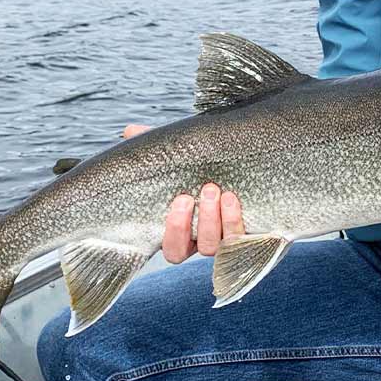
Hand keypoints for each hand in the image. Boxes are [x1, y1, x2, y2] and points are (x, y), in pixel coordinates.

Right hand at [125, 124, 245, 262]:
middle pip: (195, 249)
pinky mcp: (250, 233)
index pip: (172, 248)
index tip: (180, 200)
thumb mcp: (179, 156)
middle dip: (196, 223)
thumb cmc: (202, 166)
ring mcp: (227, 238)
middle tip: (200, 191)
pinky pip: (243, 239)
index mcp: (184, 229)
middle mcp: (204, 239)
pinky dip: (236, 221)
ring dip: (217, 220)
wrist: (243, 164)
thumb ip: (155, 149)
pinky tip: (233, 199)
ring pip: (219, 245)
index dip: (174, 232)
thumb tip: (130, 131)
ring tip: (220, 191)